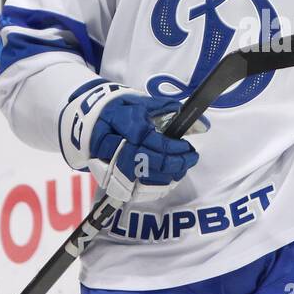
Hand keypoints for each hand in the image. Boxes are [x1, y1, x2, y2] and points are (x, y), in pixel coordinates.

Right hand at [59, 80, 203, 203]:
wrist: (91, 121)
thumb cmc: (122, 111)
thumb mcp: (142, 103)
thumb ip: (169, 110)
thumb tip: (202, 123)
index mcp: (120, 121)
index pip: (148, 140)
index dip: (170, 147)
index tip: (187, 147)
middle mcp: (110, 144)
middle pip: (143, 161)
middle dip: (171, 163)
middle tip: (189, 159)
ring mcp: (106, 162)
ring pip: (137, 178)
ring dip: (165, 178)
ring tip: (180, 170)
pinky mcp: (107, 177)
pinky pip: (131, 190)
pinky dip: (153, 188)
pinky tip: (167, 180)